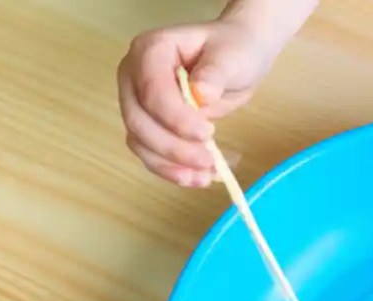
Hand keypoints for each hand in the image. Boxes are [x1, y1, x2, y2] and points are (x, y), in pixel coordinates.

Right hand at [117, 19, 279, 186]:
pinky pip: (151, 153)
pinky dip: (172, 170)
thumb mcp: (231, 56)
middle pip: (139, 121)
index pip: (152, 91)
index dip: (175, 118)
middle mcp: (134, 77)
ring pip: (140, 142)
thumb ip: (214, 73)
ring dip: (169, 165)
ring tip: (205, 177)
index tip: (207, 134)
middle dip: (172, 147)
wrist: (238, 58)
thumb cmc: (234, 49)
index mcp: (150, 51)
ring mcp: (138, 102)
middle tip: (208, 161)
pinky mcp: (150, 125)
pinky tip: (198, 178)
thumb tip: (200, 94)